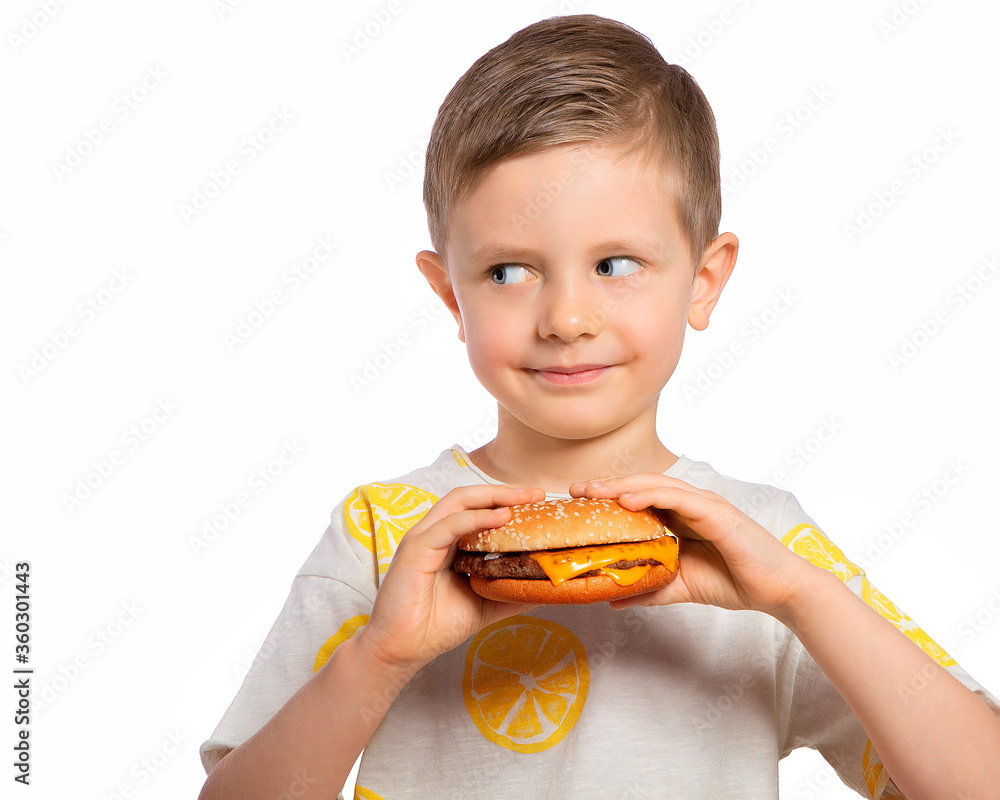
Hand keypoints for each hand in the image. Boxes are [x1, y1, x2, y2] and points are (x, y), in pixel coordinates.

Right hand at [356, 483, 544, 675]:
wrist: (402, 650)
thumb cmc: (436, 626)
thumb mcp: (485, 604)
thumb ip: (510, 590)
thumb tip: (546, 584)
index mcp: (448, 542)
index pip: (478, 509)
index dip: (508, 501)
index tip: (540, 502)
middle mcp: (434, 533)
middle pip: (470, 497)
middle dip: (505, 492)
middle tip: (537, 494)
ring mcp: (423, 538)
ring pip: (458, 502)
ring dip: (493, 496)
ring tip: (523, 499)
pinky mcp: (415, 550)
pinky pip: (448, 525)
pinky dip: (476, 517)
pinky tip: (501, 517)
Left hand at [569, 474, 812, 617]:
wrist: (776, 591)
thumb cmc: (733, 582)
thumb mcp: (678, 588)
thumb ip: (647, 590)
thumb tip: (611, 599)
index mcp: (679, 517)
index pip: (637, 499)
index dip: (606, 497)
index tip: (577, 502)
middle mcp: (688, 505)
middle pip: (640, 486)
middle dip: (606, 486)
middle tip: (574, 491)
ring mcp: (703, 505)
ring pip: (655, 485)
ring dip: (622, 486)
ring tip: (594, 491)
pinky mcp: (716, 512)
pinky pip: (678, 498)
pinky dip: (651, 495)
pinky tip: (628, 500)